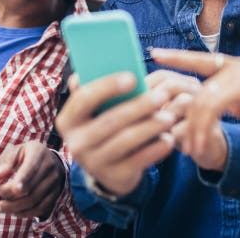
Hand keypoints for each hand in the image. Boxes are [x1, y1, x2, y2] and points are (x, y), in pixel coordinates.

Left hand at [0, 141, 64, 218]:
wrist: (48, 159)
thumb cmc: (25, 155)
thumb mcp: (14, 152)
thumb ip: (4, 164)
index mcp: (38, 152)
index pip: (31, 167)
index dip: (22, 179)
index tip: (14, 190)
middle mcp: (50, 166)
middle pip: (31, 188)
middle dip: (11, 198)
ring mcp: (55, 181)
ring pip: (35, 201)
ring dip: (15, 208)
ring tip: (0, 208)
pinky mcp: (56, 194)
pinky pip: (40, 208)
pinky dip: (25, 213)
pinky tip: (13, 211)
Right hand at [55, 72, 178, 196]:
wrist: (108, 170)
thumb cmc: (104, 126)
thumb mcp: (95, 111)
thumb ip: (97, 89)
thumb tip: (100, 62)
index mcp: (68, 119)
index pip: (84, 98)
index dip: (108, 86)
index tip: (133, 76)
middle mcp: (76, 142)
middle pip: (110, 120)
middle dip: (139, 106)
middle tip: (163, 95)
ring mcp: (93, 162)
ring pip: (126, 140)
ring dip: (151, 126)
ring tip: (171, 116)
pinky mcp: (114, 177)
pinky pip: (138, 160)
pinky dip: (156, 149)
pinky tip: (169, 138)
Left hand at [150, 49, 239, 159]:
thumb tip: (234, 110)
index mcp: (231, 66)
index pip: (196, 59)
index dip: (175, 57)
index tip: (154, 54)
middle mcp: (229, 68)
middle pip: (191, 88)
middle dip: (174, 108)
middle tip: (165, 131)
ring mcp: (233, 75)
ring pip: (199, 101)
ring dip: (191, 128)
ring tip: (186, 149)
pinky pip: (212, 109)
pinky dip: (203, 128)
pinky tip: (200, 144)